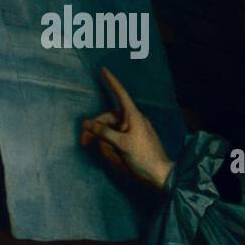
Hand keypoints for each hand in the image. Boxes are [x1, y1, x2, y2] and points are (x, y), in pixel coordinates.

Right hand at [80, 65, 173, 189]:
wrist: (160, 174)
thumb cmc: (143, 157)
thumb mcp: (120, 144)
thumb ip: (103, 132)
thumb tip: (87, 123)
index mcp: (133, 116)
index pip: (120, 94)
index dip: (112, 82)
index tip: (103, 69)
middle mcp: (133, 120)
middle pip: (108, 117)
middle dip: (95, 127)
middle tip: (84, 142)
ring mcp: (133, 130)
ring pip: (111, 129)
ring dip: (102, 138)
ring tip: (99, 151)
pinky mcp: (133, 140)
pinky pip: (117, 137)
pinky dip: (110, 144)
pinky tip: (110, 156)